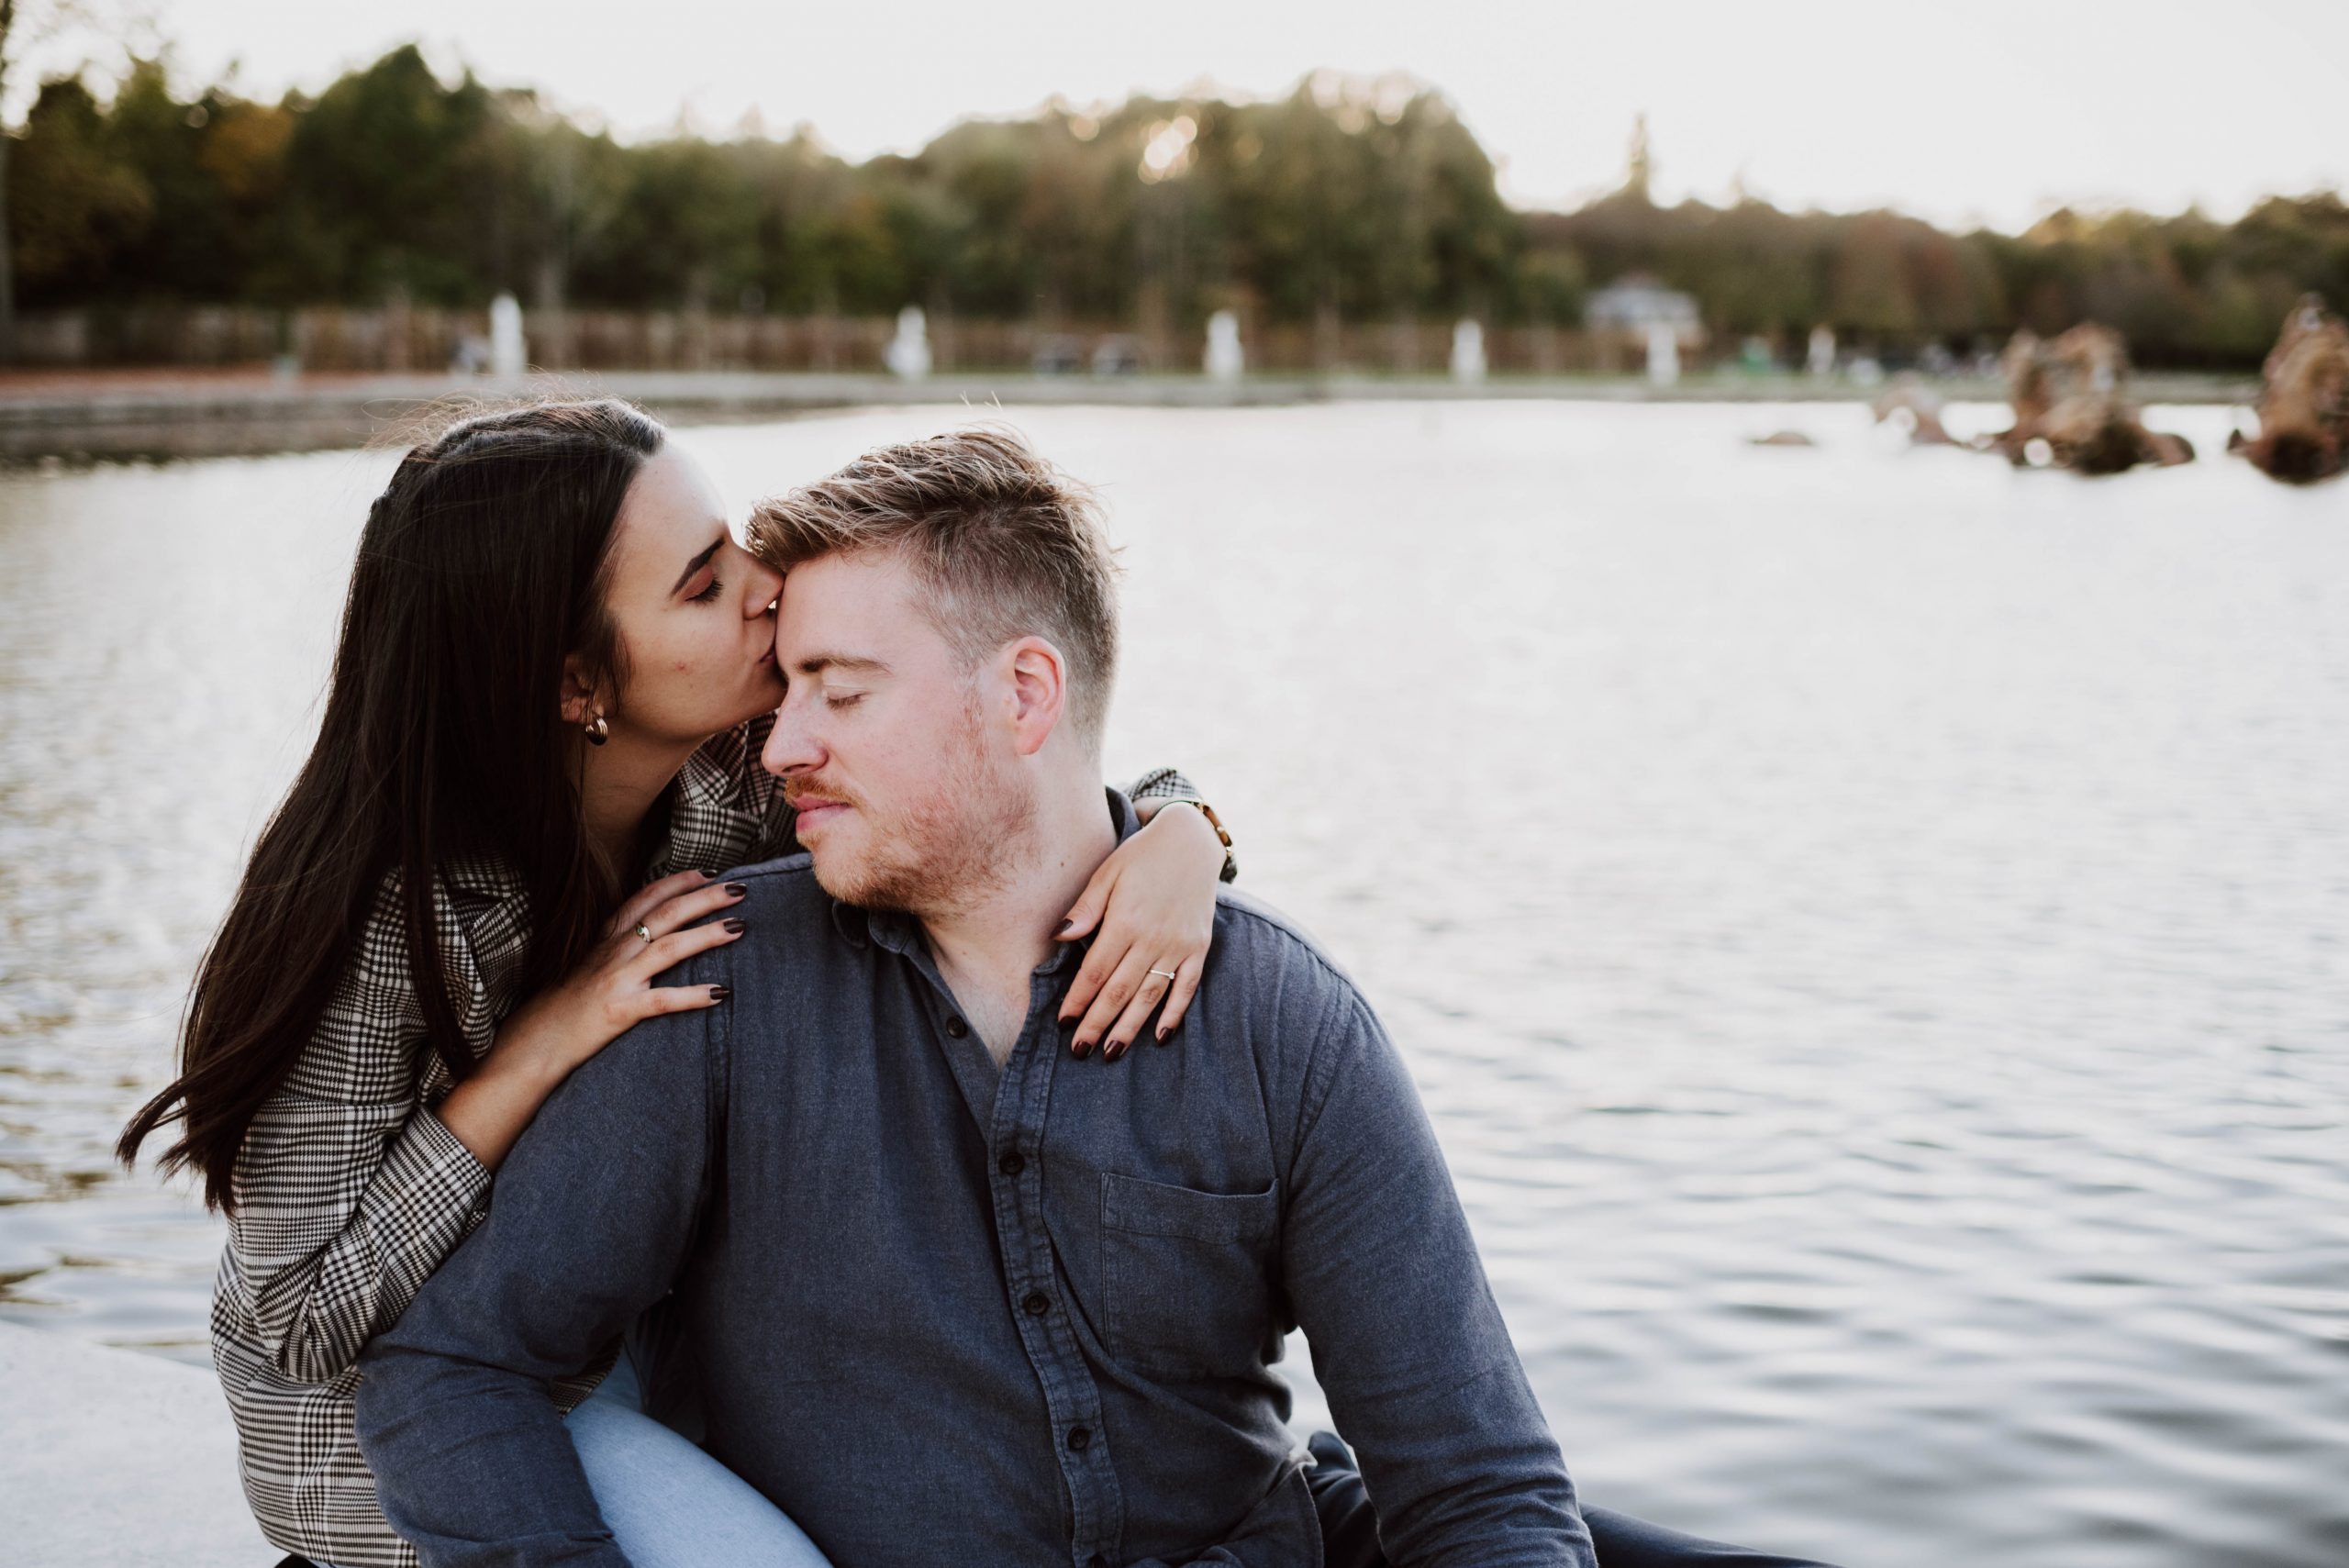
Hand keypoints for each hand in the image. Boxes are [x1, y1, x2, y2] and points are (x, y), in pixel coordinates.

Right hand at [492, 870, 749, 1088]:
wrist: (534, 1042)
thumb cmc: (566, 1006)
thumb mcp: (590, 966)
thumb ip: (618, 948)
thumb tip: (651, 938)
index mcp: (607, 939)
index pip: (645, 898)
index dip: (677, 882)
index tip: (707, 873)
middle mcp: (613, 952)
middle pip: (665, 914)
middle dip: (704, 898)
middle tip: (739, 889)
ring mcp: (616, 980)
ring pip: (668, 948)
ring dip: (706, 935)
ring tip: (739, 928)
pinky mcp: (618, 1011)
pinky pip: (662, 1000)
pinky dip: (692, 995)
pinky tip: (720, 993)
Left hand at [1055, 803, 1221, 1059]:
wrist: (1192, 841)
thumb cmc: (1142, 857)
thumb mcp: (1107, 873)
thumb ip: (1086, 908)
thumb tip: (1060, 937)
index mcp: (1126, 920)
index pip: (1096, 972)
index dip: (1079, 1000)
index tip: (1064, 1023)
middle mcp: (1154, 938)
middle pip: (1120, 991)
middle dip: (1098, 1024)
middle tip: (1080, 1051)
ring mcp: (1179, 946)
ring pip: (1151, 996)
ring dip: (1130, 1027)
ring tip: (1111, 1052)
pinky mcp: (1199, 948)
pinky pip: (1186, 987)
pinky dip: (1174, 1014)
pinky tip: (1159, 1036)